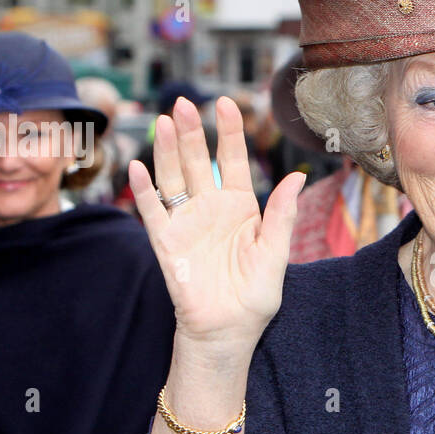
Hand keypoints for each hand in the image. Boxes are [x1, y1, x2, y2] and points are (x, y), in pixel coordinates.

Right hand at [130, 97, 304, 355]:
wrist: (228, 330)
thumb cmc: (255, 296)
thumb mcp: (275, 253)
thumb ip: (282, 214)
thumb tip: (297, 176)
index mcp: (241, 207)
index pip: (232, 160)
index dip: (229, 132)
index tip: (226, 103)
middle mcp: (211, 209)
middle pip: (197, 161)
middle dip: (191, 132)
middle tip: (184, 104)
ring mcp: (187, 223)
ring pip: (173, 178)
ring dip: (166, 151)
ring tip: (163, 123)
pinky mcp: (167, 243)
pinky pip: (152, 212)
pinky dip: (143, 191)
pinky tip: (136, 168)